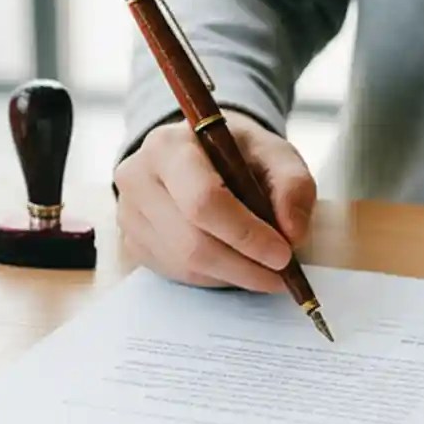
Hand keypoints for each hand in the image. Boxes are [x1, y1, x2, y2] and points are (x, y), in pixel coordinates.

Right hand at [113, 110, 315, 291]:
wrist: (200, 152)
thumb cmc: (237, 153)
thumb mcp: (275, 154)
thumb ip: (293, 186)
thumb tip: (293, 234)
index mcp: (169, 147)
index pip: (203, 200)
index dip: (246, 234)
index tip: (283, 253)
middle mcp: (138, 179)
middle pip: (191, 242)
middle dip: (243, 265)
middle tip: (281, 275)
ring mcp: (130, 214)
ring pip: (185, 264)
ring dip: (233, 275)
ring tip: (264, 270)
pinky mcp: (133, 242)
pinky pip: (177, 273)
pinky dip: (214, 277)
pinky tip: (236, 264)